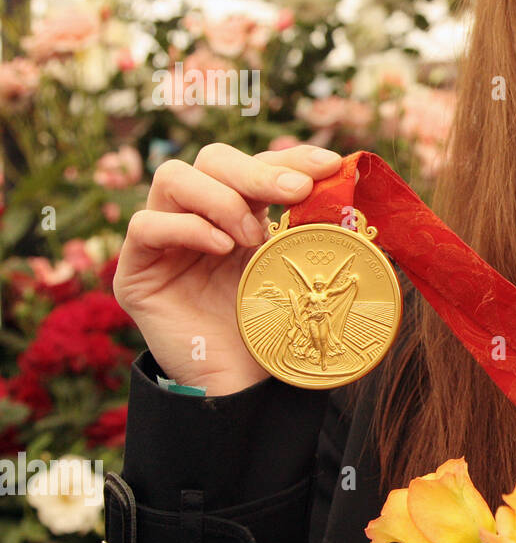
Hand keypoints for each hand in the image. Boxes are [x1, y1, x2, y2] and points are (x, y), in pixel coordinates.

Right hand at [114, 142, 343, 394]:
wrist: (245, 385)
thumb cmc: (274, 328)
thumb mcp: (298, 269)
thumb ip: (312, 228)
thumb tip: (353, 183)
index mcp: (239, 210)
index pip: (255, 162)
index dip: (290, 157)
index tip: (329, 165)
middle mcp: (198, 216)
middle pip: (211, 159)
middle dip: (256, 171)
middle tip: (295, 192)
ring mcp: (163, 240)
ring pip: (173, 178)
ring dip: (220, 198)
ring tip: (251, 235)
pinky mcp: (136, 270)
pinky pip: (144, 225)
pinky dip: (185, 227)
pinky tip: (220, 247)